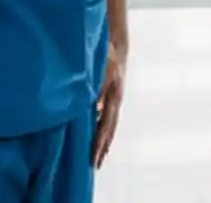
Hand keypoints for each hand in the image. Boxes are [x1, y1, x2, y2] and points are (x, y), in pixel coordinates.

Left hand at [92, 42, 125, 168]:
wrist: (116, 44)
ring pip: (110, 126)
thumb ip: (97, 88)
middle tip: (94, 166)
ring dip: (104, 143)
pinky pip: (109, 119)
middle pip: (108, 129)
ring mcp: (115, 100)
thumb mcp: (101, 68)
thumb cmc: (105, 54)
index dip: (99, 141)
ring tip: (98, 160)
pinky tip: (101, 141)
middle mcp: (115, 100)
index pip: (105, 124)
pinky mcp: (112, 98)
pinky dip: (105, 133)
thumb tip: (96, 109)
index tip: (93, 156)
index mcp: (113, 95)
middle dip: (101, 147)